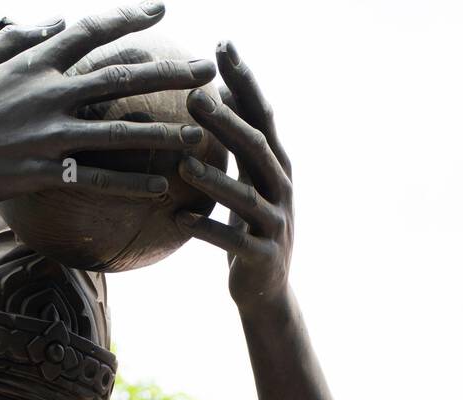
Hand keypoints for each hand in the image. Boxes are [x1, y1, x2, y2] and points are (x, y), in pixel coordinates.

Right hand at [0, 2, 214, 210]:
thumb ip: (11, 40)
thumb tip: (51, 23)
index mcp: (30, 62)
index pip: (89, 31)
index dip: (128, 18)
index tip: (160, 12)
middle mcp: (48, 94)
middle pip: (121, 76)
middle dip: (169, 71)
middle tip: (207, 69)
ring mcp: (49, 135)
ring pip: (119, 129)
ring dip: (163, 130)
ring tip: (199, 132)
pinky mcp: (45, 172)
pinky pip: (97, 178)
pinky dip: (130, 181)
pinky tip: (160, 186)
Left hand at [175, 41, 293, 310]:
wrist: (267, 291)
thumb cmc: (248, 228)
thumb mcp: (246, 183)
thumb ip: (237, 146)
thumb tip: (212, 94)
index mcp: (276, 165)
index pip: (263, 114)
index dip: (245, 80)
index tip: (222, 46)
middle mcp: (282, 188)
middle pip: (257, 148)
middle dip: (229, 122)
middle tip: (196, 98)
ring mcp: (276, 223)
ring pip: (246, 197)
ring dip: (216, 179)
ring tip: (184, 163)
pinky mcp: (262, 256)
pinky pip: (232, 242)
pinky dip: (207, 230)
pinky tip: (180, 220)